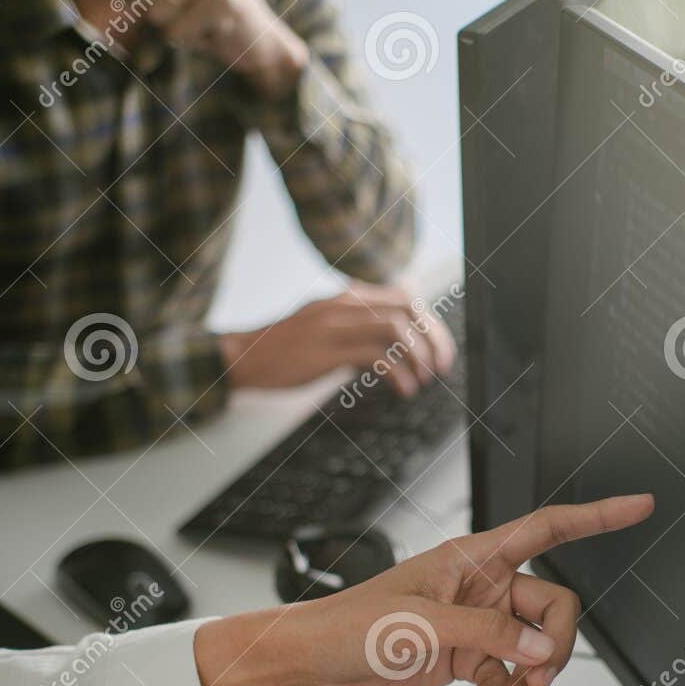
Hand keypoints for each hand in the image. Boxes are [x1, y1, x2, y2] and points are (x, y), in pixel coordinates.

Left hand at [127, 0, 307, 96]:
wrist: (264, 42)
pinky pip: (175, 33)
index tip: (169, 0)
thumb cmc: (211, 15)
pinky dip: (191, 41)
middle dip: (157, 14)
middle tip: (190, 13)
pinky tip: (214, 31)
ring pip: (155, 14)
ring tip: (203, 21)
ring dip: (176, 28)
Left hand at [193, 495, 655, 685]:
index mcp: (476, 557)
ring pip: (534, 654)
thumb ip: (489, 634)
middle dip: (551, 652)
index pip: (549, 527)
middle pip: (554, 610)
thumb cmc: (351, 623)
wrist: (316, 663)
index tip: (639, 505)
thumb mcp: (422, 625)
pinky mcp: (469, 657)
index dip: (597, 515)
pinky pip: (507, 681)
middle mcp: (486, 587)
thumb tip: (542, 652)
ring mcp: (480, 624)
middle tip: (534, 683)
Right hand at [218, 283, 456, 397]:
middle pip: (407, 309)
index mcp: (348, 295)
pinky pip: (376, 358)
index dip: (430, 325)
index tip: (440, 351)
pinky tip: (404, 390)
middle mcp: (344, 302)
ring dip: (418, 357)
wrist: (244, 357)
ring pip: (396, 330)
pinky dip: (399, 375)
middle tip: (440, 368)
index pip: (406, 298)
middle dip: (433, 340)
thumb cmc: (287, 348)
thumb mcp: (327, 326)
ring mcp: (335, 324)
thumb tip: (396, 344)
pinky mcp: (327, 350)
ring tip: (422, 381)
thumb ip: (360, 328)